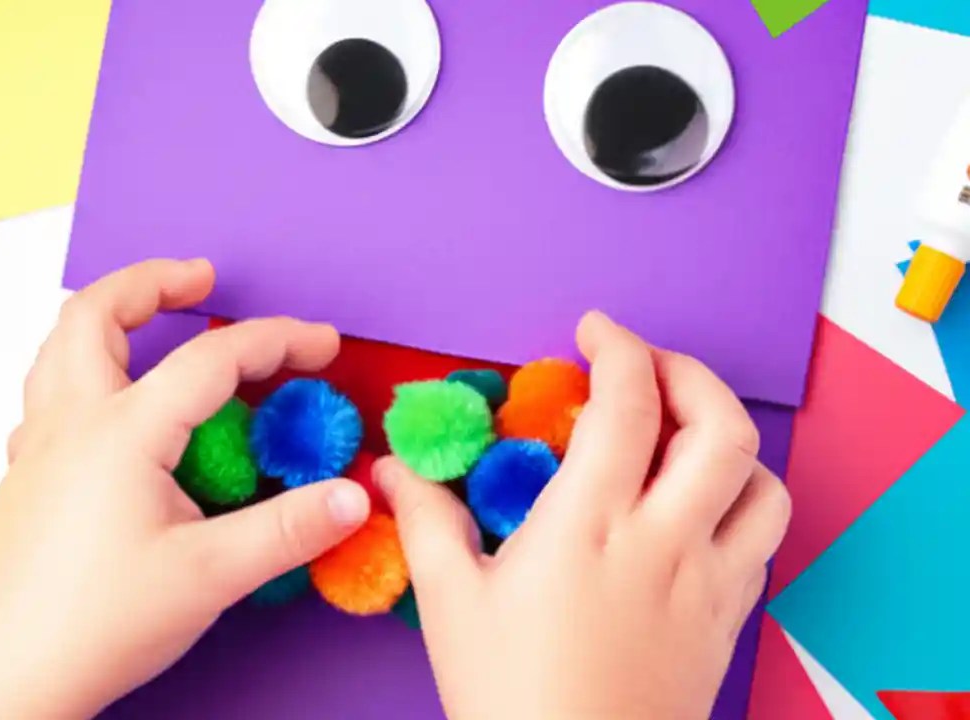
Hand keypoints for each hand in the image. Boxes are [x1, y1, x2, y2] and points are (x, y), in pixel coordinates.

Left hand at [0, 259, 370, 719]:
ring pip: (58, 347)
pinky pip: (44, 395)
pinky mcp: (25, 478)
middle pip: (96, 314)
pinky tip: (106, 406)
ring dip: (108, 317)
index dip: (275, 339)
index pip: (211, 358)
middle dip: (151, 281)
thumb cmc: (95, 627)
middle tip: (201, 279)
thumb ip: (287, 529)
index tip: (321, 343)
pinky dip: (79, 370)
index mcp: (121, 433)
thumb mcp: (208, 577)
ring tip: (151, 320)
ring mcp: (38, 448)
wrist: (5, 678)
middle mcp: (71, 424)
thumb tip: (351, 496)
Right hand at [377, 312, 789, 719]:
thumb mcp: (452, 602)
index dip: (619, 345)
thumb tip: (394, 469)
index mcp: (590, 523)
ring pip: (762, 481)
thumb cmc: (511, 695)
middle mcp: (665, 540)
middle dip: (689, 372)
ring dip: (726, 439)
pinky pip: (762, 539)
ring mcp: (709, 581)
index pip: (629, 402)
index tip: (594, 330)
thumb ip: (427, 519)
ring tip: (680, 435)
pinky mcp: (727, 619)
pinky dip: (739, 499)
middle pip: (721, 426)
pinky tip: (694, 509)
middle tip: (645, 366)